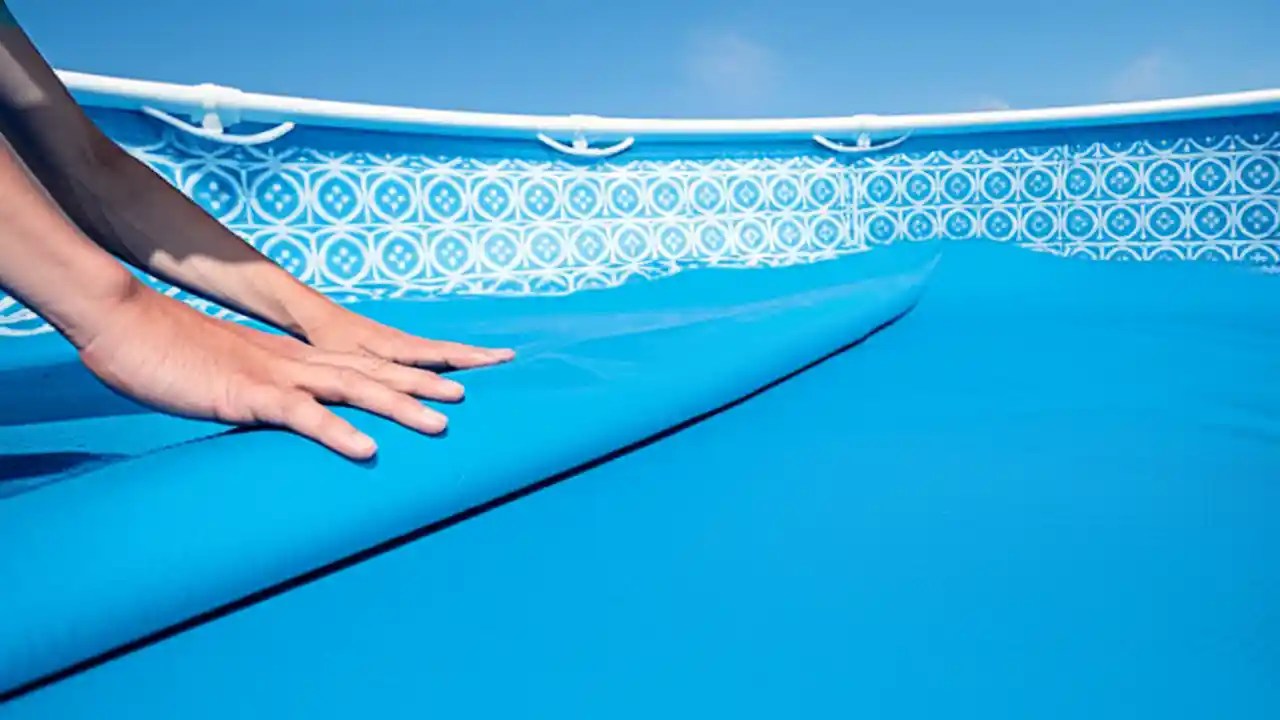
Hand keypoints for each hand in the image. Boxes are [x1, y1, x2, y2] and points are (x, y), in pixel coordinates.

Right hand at [79, 284, 464, 458]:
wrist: (121, 323)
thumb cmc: (167, 356)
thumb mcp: (226, 380)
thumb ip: (258, 396)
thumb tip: (278, 415)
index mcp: (293, 359)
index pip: (363, 364)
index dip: (408, 371)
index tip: (448, 379)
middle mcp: (295, 361)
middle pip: (373, 371)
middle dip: (424, 382)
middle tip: (469, 392)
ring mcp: (276, 375)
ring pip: (352, 389)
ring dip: (399, 404)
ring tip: (442, 421)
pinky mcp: (248, 394)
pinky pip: (301, 415)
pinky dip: (336, 432)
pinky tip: (367, 449)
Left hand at [299, 302, 514, 370]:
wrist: (309, 314)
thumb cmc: (325, 341)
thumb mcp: (348, 364)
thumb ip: (377, 380)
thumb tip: (405, 401)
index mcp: (397, 348)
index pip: (441, 354)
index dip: (470, 359)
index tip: (500, 359)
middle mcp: (403, 343)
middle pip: (448, 350)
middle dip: (479, 355)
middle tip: (510, 355)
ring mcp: (399, 342)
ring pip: (440, 349)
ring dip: (467, 354)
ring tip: (495, 358)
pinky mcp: (392, 345)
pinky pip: (428, 351)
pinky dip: (449, 355)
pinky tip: (457, 363)